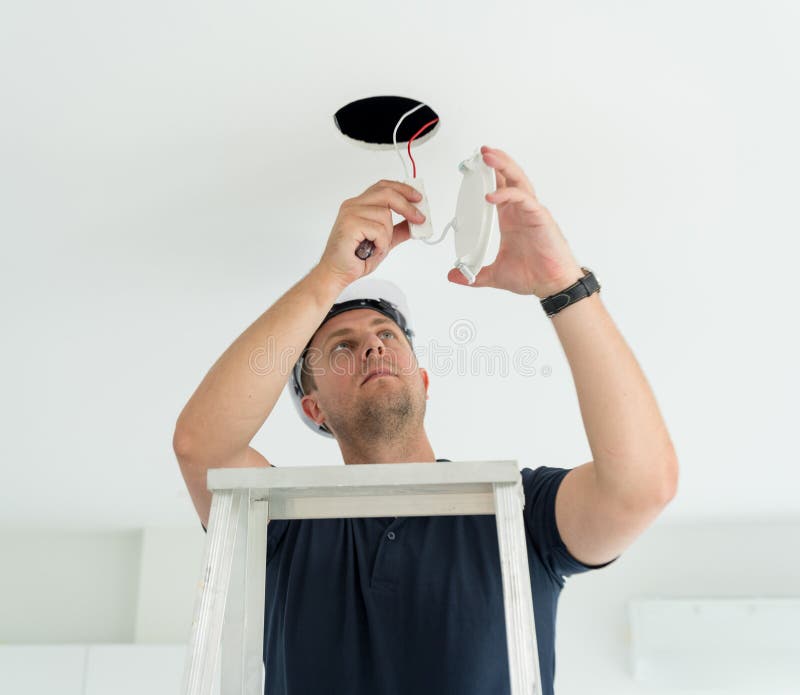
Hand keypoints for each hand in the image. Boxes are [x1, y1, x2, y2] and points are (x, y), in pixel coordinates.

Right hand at [316, 179, 424, 288]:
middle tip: (419, 218)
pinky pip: (378, 229)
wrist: (337, 273)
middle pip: (387, 193)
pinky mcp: (350, 224)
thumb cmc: (354, 258)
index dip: (402, 189)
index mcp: (359, 205)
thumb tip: (414, 222)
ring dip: (387, 235)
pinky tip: (371, 250)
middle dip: (407, 206)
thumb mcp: (384, 241)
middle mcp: (353, 205)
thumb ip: (398, 230)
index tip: (418, 198)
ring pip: (385, 215)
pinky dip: (380, 243)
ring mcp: (350, 213)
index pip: (383, 187)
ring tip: (377, 247)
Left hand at [446, 146, 583, 297]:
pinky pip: (523, 199)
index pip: (499, 189)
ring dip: (503, 167)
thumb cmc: (533, 274)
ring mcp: (531, 212)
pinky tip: (491, 196)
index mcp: (510, 219)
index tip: (473, 166)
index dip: (487, 175)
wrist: (552, 285)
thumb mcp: (495, 274)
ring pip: (518, 181)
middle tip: (480, 151)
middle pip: (509, 178)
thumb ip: (474, 274)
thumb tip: (454, 276)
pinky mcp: (540, 217)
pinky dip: (507, 194)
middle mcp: (521, 211)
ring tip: (488, 156)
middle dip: (496, 162)